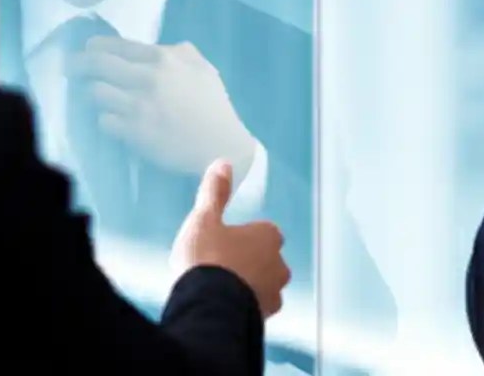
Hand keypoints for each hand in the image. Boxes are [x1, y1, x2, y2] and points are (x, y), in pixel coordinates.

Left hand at [68, 38, 256, 176]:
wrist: (221, 146)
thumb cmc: (214, 107)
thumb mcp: (205, 69)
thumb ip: (183, 52)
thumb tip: (162, 47)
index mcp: (163, 59)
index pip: (115, 45)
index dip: (94, 47)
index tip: (86, 51)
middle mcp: (147, 78)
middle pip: (96, 64)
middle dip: (78, 65)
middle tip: (71, 70)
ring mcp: (138, 106)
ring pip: (95, 92)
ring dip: (92, 95)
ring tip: (95, 98)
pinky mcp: (134, 132)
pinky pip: (103, 121)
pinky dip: (105, 120)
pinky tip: (112, 121)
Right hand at [171, 159, 290, 318]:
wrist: (209, 308)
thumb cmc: (207, 259)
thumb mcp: (204, 219)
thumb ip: (214, 192)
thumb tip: (223, 164)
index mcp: (269, 237)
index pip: (263, 231)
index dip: (244, 236)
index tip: (225, 241)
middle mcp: (279, 265)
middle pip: (266, 259)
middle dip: (248, 262)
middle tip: (219, 266)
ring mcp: (273, 294)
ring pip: (262, 286)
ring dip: (246, 286)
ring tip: (217, 289)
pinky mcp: (264, 320)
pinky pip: (253, 309)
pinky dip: (242, 307)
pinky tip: (221, 307)